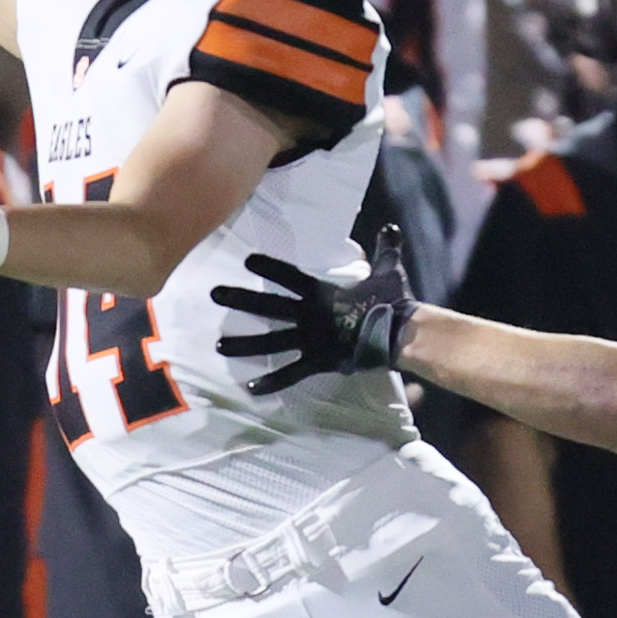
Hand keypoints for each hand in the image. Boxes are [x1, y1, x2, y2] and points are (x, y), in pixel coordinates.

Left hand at [210, 224, 417, 395]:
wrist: (402, 334)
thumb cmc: (394, 302)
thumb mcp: (389, 271)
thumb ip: (385, 249)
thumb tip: (391, 228)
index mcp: (322, 292)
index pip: (289, 276)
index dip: (268, 267)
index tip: (247, 261)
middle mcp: (310, 314)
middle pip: (268, 305)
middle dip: (240, 300)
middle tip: (214, 294)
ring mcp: (312, 339)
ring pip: (271, 342)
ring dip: (244, 344)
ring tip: (219, 346)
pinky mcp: (319, 361)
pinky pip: (291, 374)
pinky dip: (271, 382)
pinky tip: (250, 389)